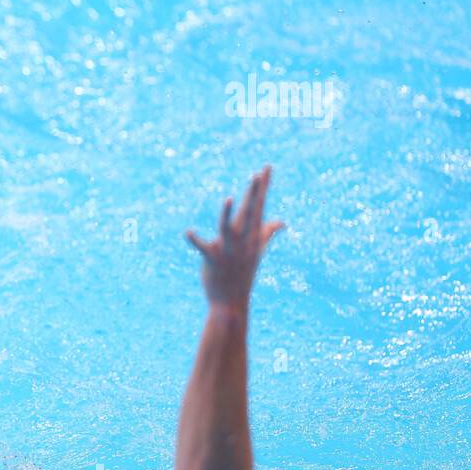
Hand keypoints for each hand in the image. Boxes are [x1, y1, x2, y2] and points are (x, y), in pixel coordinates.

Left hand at [186, 165, 284, 311]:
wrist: (232, 302)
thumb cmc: (242, 274)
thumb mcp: (256, 251)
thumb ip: (267, 234)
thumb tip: (282, 222)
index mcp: (252, 236)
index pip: (259, 207)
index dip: (262, 187)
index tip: (266, 167)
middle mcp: (244, 242)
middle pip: (250, 213)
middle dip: (254, 193)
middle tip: (259, 172)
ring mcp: (229, 251)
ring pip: (230, 229)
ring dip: (229, 215)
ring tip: (229, 198)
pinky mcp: (214, 260)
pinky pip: (204, 249)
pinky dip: (196, 241)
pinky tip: (188, 232)